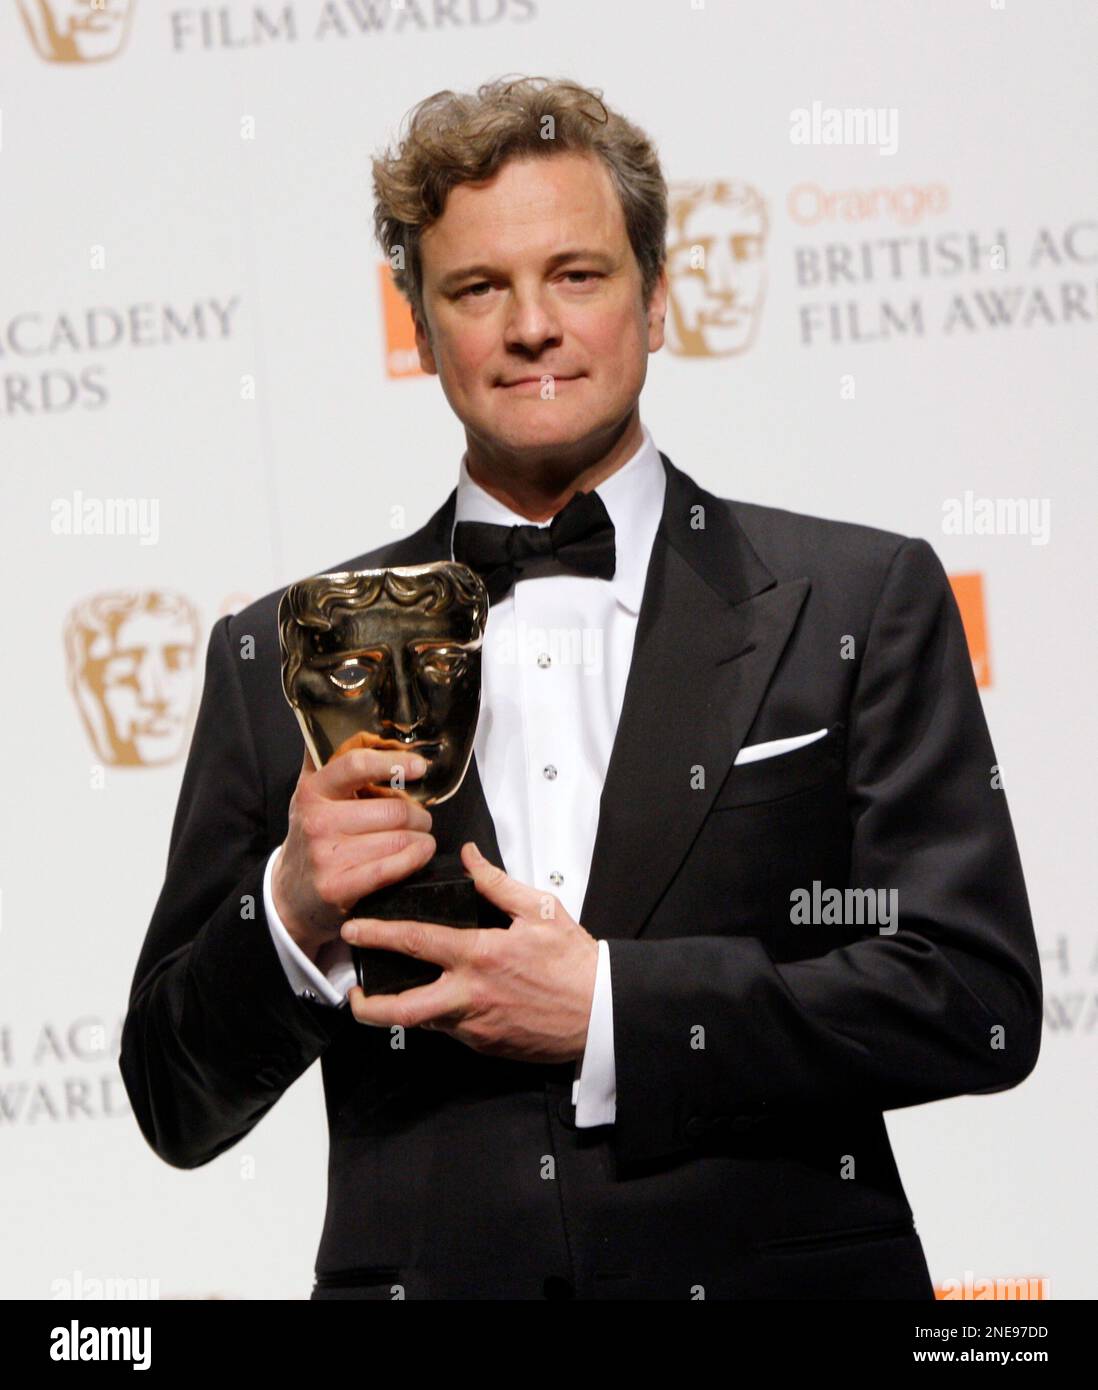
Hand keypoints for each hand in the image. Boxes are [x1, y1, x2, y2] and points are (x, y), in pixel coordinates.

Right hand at [272, 744, 435, 961]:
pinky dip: (415, 859)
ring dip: (421, 839)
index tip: (419, 766)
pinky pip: (393, 867)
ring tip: (419, 838)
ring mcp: (327, 856)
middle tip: (420, 818)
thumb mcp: (310, 794)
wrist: (290, 893)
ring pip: (399, 840)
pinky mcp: (339, 887)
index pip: (356, 765)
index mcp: (313, 791)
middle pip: (393, 811)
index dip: (394, 763)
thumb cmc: (312, 835)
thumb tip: (340, 714)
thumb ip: (325, 758)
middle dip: (418, 815)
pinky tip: (419, 854)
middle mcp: (317, 821)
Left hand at [341, 842, 599, 1064]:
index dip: (378, 935)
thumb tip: (470, 857)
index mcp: (480, 955)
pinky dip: (440, 1017)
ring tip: (389, 997)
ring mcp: (476, 1026)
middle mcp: (470, 995)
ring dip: (403, 1010)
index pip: (416, 942)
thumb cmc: (573, 962)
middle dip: (367, 1006)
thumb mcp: (539, 910)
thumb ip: (497, 883)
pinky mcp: (485, 1046)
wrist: (600, 1012)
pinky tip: (442, 1002)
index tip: (354, 929)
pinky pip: (451, 1031)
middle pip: (402, 1009)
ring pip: (424, 1023)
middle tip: (352, 994)